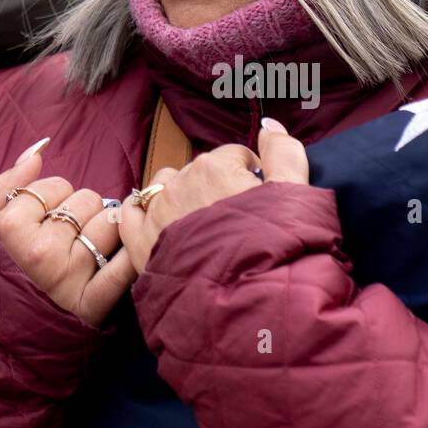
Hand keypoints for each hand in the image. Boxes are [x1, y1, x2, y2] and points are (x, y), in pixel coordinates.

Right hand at [0, 140, 135, 328]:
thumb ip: (8, 180)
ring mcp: (68, 279)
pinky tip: (126, 254)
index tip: (41, 216)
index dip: (51, 196)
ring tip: (84, 248)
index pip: (56, 185)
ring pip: (111, 224)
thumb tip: (39, 150)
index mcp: (12, 228)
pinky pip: (123, 269)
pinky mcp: (90, 305)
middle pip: (87, 200)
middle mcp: (41, 253)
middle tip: (63, 234)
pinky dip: (130, 259)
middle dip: (78, 211)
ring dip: (103, 231)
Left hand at [118, 118, 308, 274]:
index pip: (234, 155)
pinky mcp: (141, 243)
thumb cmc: (274, 250)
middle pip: (198, 171)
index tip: (259, 199)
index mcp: (216, 166)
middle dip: (215, 188)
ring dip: (179, 197)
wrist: (245, 302)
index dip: (250, 175)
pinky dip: (143, 213)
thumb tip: (270, 124)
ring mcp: (157, 213)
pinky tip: (158, 224)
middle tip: (235, 220)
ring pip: (163, 187)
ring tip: (201, 225)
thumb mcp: (295, 195)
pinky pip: (132, 213)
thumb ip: (284, 152)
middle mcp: (181, 183)